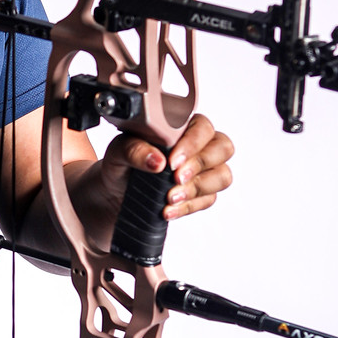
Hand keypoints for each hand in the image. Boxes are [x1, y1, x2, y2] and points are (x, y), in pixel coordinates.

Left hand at [70, 113, 234, 245]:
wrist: (114, 192)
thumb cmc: (121, 164)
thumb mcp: (118, 152)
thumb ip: (135, 149)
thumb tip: (157, 161)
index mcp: (182, 126)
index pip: (203, 127)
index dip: (192, 144)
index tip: (172, 161)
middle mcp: (199, 145)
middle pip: (223, 148)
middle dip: (200, 165)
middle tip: (175, 178)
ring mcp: (204, 170)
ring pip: (222, 176)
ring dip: (197, 188)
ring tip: (170, 198)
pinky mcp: (202, 194)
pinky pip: (208, 200)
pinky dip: (188, 207)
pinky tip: (167, 210)